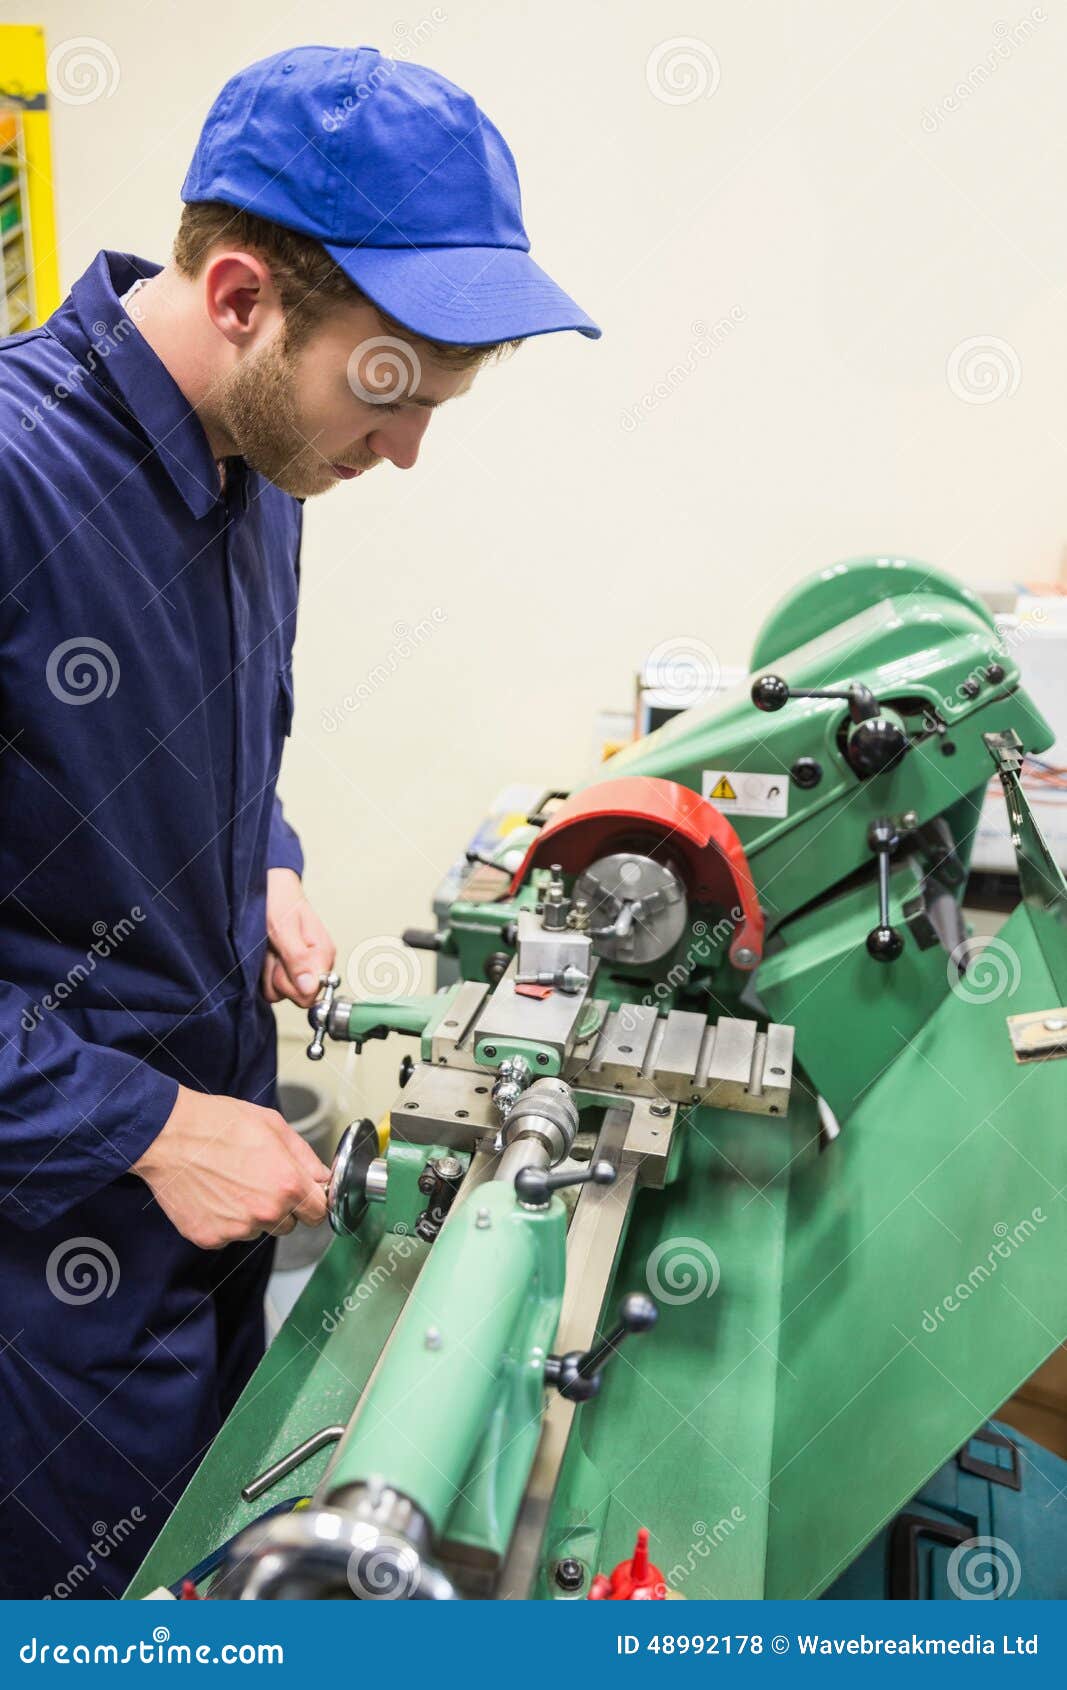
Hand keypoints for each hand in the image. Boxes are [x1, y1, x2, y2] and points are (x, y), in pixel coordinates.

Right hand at [131, 1085, 331, 1249]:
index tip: (304, 1196)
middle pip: (288, 1225)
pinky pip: (228, 1234)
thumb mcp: (273, 1125)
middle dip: (280, 1207)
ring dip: (250, 1213)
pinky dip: (222, 1219)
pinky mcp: (210, 1237)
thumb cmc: (218, 1124)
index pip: (319, 1213)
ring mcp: (237, 1229)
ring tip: (228, 1181)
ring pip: (256, 1229)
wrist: (168, 1135)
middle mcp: (265, 1212)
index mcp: (287, 1185)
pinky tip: (211, 1193)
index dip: (312, 1202)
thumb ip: (305, 1157)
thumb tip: (322, 1177)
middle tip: (257, 1179)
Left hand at [261, 867, 335, 1008]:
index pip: (310, 995)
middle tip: (273, 952)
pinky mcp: (287, 967)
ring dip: (268, 973)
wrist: (267, 885)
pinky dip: (264, 971)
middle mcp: (315, 963)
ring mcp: (301, 966)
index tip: (281, 964)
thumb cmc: (276, 899)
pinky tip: (266, 952)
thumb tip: (311, 988)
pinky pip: (273, 985)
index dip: (290, 985)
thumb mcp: (283, 928)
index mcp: (322, 955)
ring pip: (282, 992)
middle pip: (296, 996)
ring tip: (268, 949)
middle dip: (277, 978)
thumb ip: (298, 959)